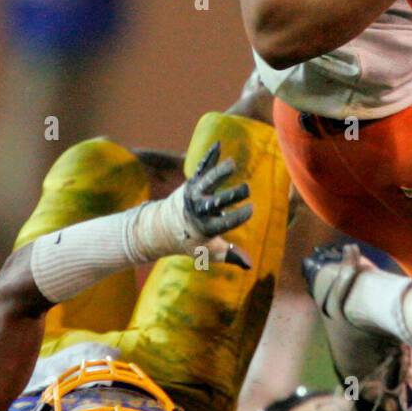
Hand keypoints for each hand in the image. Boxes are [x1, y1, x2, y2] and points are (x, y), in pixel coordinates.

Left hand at [182, 142, 253, 268]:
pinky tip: (219, 145)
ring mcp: (193, 195)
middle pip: (216, 202)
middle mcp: (197, 210)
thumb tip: (249, 265)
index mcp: (204, 228)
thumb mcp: (208, 252)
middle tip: (247, 188)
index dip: (238, 217)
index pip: (223, 223)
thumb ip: (229, 256)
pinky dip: (209, 158)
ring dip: (218, 173)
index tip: (251, 209)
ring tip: (232, 164)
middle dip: (231, 196)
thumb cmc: (190, 241)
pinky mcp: (190, 183)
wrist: (160, 228)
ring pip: (207, 182)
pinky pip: (200, 168)